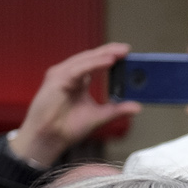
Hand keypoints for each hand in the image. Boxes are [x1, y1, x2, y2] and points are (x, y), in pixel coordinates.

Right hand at [8, 42, 141, 168]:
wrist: (50, 138)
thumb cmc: (68, 127)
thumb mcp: (99, 116)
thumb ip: (117, 110)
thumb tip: (137, 107)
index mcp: (78, 80)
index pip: (95, 63)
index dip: (110, 56)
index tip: (128, 55)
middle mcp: (69, 74)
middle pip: (91, 58)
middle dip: (109, 52)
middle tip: (127, 49)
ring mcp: (62, 75)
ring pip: (85, 60)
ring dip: (103, 55)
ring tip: (121, 53)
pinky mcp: (57, 79)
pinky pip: (79, 69)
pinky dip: (94, 64)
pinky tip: (109, 61)